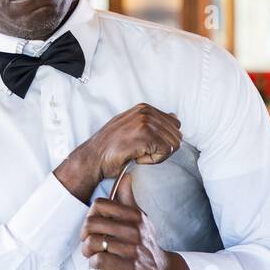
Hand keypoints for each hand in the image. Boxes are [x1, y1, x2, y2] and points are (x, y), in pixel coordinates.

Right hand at [57, 103, 181, 202]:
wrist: (93, 158)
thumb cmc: (111, 147)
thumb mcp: (133, 128)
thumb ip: (153, 122)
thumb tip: (174, 118)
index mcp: (145, 108)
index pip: (175, 124)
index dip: (164, 140)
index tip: (147, 145)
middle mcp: (146, 112)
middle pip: (176, 135)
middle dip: (163, 148)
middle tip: (142, 152)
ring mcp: (145, 122)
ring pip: (173, 144)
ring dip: (157, 155)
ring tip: (139, 154)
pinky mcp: (145, 135)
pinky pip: (166, 151)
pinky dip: (153, 160)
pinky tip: (137, 157)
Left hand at [80, 174, 198, 269]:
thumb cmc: (146, 245)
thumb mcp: (141, 219)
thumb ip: (128, 199)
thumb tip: (125, 177)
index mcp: (135, 216)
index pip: (100, 205)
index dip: (91, 215)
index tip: (94, 224)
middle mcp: (134, 231)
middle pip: (92, 223)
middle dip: (84, 234)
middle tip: (88, 240)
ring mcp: (132, 250)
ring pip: (93, 242)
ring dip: (87, 250)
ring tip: (92, 253)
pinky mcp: (127, 268)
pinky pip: (99, 260)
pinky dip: (94, 263)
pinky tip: (99, 263)